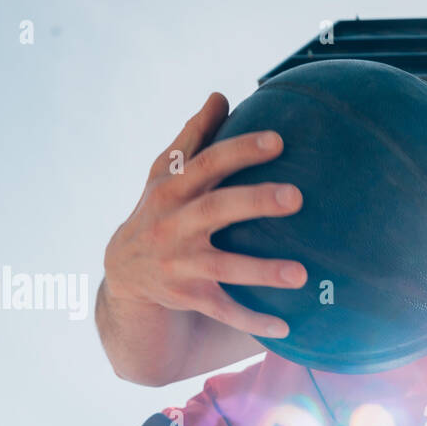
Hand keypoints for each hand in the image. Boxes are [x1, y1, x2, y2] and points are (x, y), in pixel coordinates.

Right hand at [102, 92, 307, 337]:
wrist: (124, 271)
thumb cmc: (158, 210)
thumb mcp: (166, 173)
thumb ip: (194, 137)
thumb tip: (220, 96)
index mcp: (174, 190)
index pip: (208, 163)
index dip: (240, 150)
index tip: (278, 141)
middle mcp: (175, 225)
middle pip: (217, 209)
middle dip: (255, 202)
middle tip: (297, 197)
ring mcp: (182, 264)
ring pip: (224, 268)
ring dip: (262, 272)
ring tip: (302, 275)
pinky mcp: (190, 296)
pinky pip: (224, 310)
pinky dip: (252, 322)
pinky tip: (285, 329)